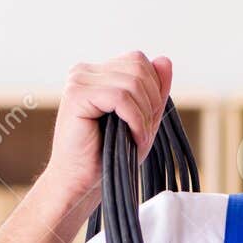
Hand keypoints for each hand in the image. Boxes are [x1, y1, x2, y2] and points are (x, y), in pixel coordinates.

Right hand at [40, 52, 172, 213]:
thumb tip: (165, 59)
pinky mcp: (77, 95)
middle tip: (145, 130)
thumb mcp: (142, 118)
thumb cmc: (109, 155)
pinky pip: (121, 97)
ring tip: (138, 137)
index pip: (138, 60)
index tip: (148, 119)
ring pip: (132, 82)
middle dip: (152, 100)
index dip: (153, 88)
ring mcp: (78, 81)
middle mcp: (84, 71)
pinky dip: (135, 119)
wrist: (80, 182)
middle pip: (138, 66)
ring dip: (144, 114)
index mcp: (97, 73)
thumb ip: (154, 90)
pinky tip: (132, 137)